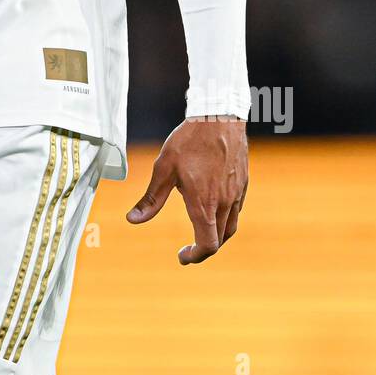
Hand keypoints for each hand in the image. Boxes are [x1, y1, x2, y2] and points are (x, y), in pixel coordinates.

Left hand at [126, 116, 247, 264]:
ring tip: (200, 233)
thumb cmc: (189, 141)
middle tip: (188, 249)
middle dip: (203, 249)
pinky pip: (236, 211)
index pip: (207, 245)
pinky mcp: (243, 184)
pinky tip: (212, 209)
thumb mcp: (163, 169)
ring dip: (216, 237)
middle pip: (219, 240)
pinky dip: (224, 220)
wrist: (219, 117)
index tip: (182, 256)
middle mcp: (224, 203)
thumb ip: (151, 199)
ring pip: (230, 227)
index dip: (195, 257)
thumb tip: (132, 220)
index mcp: (204, 204)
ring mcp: (236, 194)